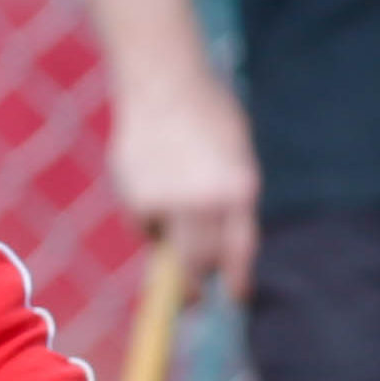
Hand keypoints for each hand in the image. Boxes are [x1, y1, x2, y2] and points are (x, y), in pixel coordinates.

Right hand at [109, 63, 261, 298]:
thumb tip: (216, 244)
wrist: (164, 80)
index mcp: (241, 189)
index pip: (240, 251)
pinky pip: (144, 226)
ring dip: (172, 255)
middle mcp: (207, 202)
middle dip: (198, 286)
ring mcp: (171, 202)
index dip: (238, 280)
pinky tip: (150, 183)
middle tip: (196, 301)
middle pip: (201, 264)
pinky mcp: (138, 199)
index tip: (236, 298)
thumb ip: (227, 197)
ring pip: (170, 253)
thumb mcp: (232, 155)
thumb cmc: (206, 113)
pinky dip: (147, 218)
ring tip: (170, 228)